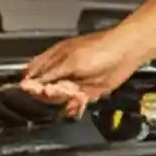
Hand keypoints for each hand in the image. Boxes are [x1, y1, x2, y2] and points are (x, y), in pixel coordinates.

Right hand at [20, 28, 147, 116]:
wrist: (125, 53)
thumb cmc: (100, 48)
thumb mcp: (70, 61)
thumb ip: (50, 74)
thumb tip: (30, 83)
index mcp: (56, 57)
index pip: (35, 73)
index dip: (31, 84)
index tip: (30, 91)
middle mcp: (64, 70)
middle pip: (46, 89)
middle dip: (47, 94)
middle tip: (53, 93)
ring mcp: (75, 81)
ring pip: (59, 98)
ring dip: (61, 100)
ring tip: (68, 95)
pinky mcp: (87, 91)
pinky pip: (74, 103)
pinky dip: (72, 106)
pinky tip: (74, 104)